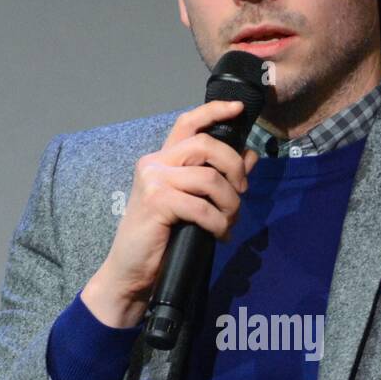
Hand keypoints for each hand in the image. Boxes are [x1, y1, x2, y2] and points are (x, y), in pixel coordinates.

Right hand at [83, 100, 259, 326]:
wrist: (131, 271)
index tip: (239, 109)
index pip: (188, 123)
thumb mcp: (192, 203)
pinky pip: (202, 207)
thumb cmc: (161, 238)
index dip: (215, 111)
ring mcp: (153, 180)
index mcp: (162, 160)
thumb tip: (249, 155)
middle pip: (207, 145)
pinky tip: (219, 235)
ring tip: (228, 222)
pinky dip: (218, 223)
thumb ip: (218, 177)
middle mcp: (155, 163)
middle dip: (234, 167)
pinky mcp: (156, 201)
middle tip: (241, 192)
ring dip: (230, 204)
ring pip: (210, 178)